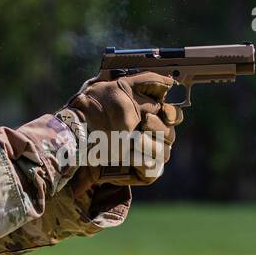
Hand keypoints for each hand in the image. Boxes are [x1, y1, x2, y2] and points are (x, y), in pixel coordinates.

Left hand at [63, 72, 184, 192]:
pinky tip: (127, 156)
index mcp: (151, 116)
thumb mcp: (120, 89)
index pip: (174, 116)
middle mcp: (152, 136)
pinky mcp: (143, 173)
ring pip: (164, 152)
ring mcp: (148, 155)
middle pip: (171, 134)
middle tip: (144, 122)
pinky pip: (153, 171)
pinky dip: (141, 163)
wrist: (80, 137)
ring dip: (149, 145)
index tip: (165, 112)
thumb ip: (147, 81)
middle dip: (158, 127)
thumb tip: (170, 82)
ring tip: (132, 141)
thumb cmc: (99, 112)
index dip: (173, 115)